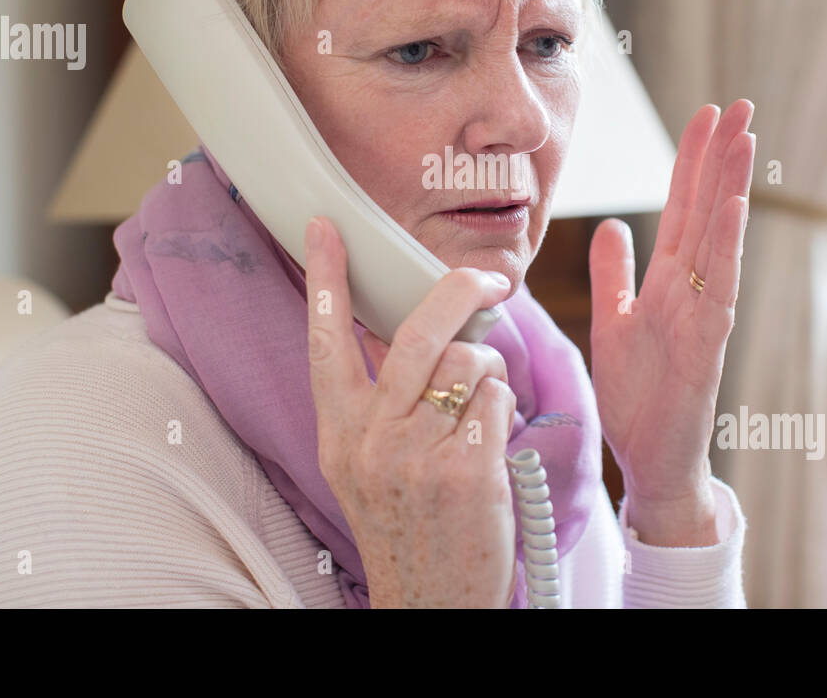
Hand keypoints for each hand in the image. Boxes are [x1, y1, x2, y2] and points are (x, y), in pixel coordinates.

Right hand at [304, 216, 519, 607]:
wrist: (431, 601)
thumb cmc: (408, 525)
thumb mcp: (365, 465)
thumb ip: (379, 403)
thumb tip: (423, 331)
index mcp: (341, 432)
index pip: (325, 341)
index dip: (325, 278)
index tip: (324, 226)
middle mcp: (370, 439)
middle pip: (419, 331)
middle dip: (460, 289)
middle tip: (490, 279)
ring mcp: (416, 454)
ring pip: (471, 360)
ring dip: (489, 373)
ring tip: (478, 412)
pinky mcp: (466, 469)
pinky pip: (498, 398)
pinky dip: (503, 410)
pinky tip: (489, 445)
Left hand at [588, 99, 754, 541]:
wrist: (652, 463)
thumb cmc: (640, 399)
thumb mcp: (614, 324)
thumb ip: (614, 276)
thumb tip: (614, 226)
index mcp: (669, 284)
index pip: (683, 209)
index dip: (691, 162)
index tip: (705, 116)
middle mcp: (692, 291)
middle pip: (708, 211)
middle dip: (721, 158)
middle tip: (740, 104)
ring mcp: (704, 315)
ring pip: (720, 239)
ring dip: (731, 188)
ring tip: (743, 138)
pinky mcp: (707, 345)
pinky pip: (719, 287)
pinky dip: (726, 246)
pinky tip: (733, 206)